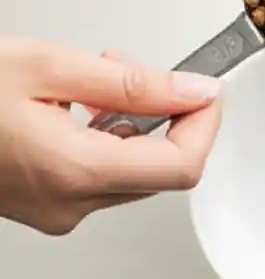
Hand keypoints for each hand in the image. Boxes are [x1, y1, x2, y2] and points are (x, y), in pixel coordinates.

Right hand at [0, 38, 222, 235]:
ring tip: (92, 84)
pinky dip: (104, 141)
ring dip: (131, 124)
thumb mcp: (47, 67)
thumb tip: (193, 93)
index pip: (182, 165)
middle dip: (164, 115)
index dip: (204, 124)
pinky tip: (75, 110)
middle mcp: (68, 204)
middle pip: (161, 169)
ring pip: (133, 172)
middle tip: (132, 69)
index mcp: (75, 171)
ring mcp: (55, 211)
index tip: (204, 92)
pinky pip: (101, 178)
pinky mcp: (45, 207)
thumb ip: (131, 83)